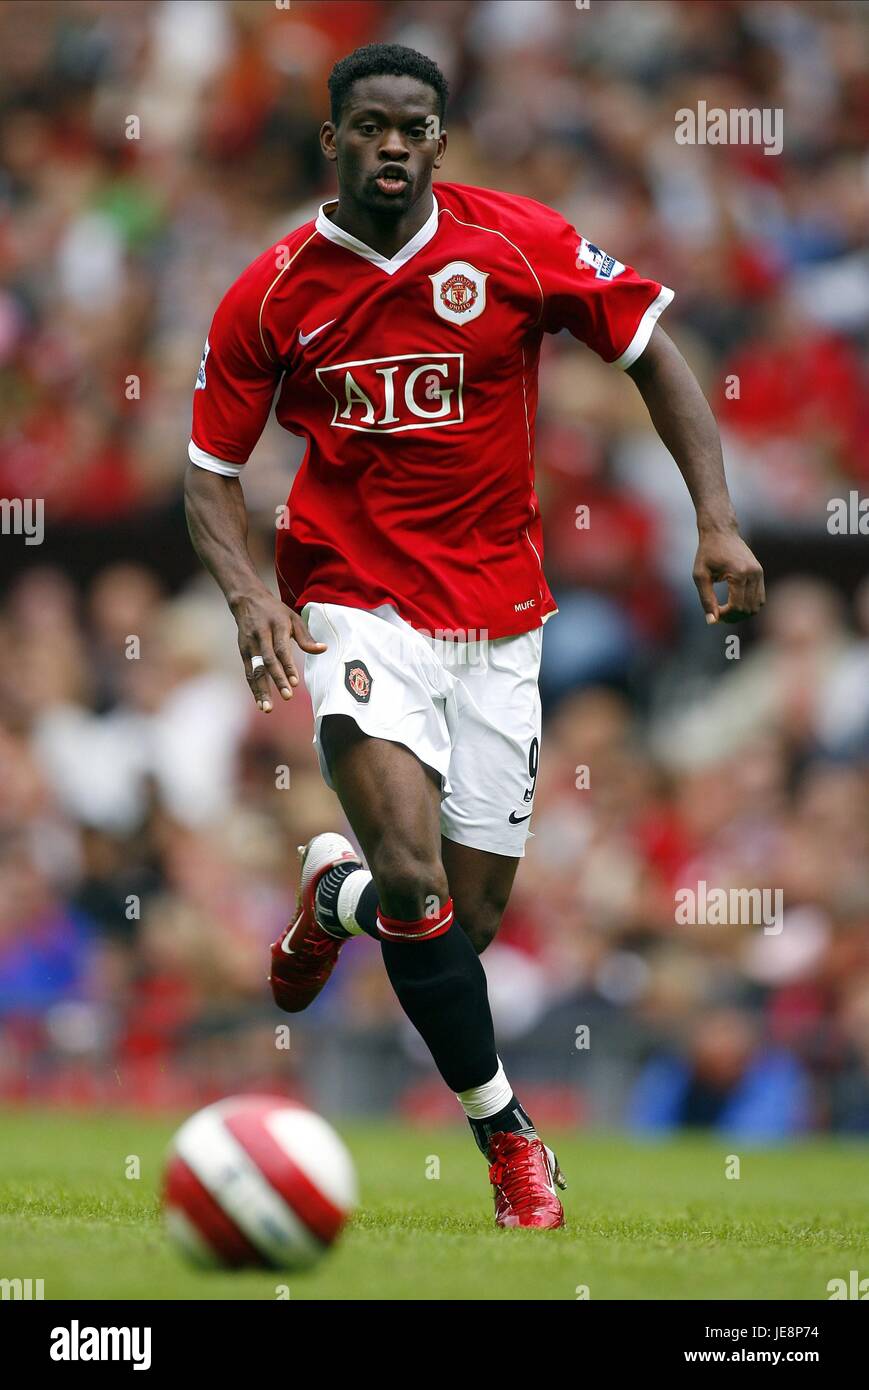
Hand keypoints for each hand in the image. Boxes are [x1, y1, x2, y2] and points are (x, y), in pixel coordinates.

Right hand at [231, 589, 326, 711]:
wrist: (247, 600)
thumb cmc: (275, 611)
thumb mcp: (293, 618)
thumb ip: (306, 637)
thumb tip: (323, 649)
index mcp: (276, 626)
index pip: (281, 649)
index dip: (287, 666)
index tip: (295, 682)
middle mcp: (260, 636)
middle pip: (268, 661)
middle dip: (277, 680)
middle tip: (287, 696)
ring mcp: (249, 644)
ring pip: (254, 670)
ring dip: (261, 690)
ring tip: (267, 708)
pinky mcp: (242, 651)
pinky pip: (248, 672)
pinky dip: (254, 688)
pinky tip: (260, 702)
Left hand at [693, 525, 764, 624]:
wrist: (721, 531)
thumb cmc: (707, 552)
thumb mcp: (700, 576)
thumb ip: (706, 599)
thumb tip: (712, 622)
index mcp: (738, 573)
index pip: (737, 606)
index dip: (725, 616)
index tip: (714, 615)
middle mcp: (753, 573)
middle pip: (748, 609)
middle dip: (733, 617)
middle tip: (718, 615)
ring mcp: (759, 573)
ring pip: (757, 606)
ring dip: (742, 613)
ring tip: (726, 610)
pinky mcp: (760, 573)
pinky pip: (760, 598)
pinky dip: (748, 605)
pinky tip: (734, 602)